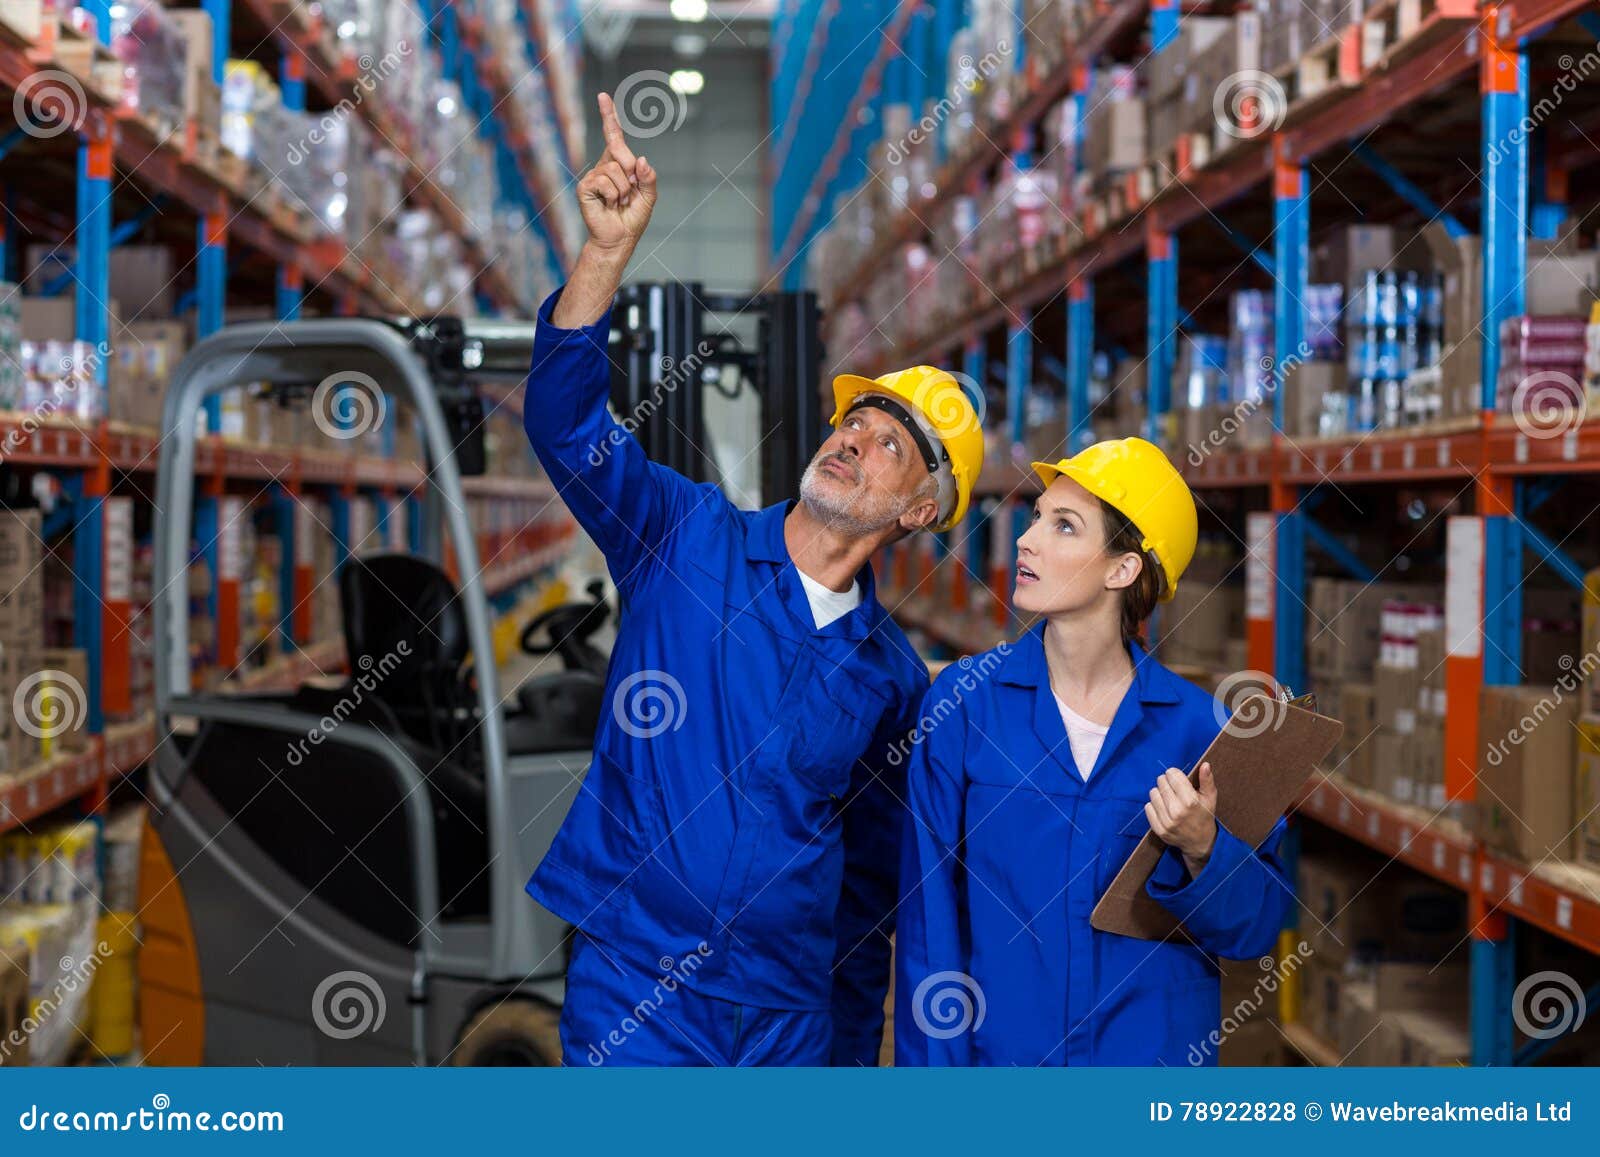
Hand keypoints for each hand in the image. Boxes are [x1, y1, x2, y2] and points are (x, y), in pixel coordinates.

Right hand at [577, 92, 656, 256]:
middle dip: (631, 173)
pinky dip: (613, 195)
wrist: (619, 239)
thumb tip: (641, 160)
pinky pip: (605, 181)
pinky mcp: (585, 186)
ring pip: (616, 169)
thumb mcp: (649, 197)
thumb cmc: (632, 218)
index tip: (603, 96)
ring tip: (619, 203)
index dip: (609, 116)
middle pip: (621, 152)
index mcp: (619, 164)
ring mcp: (593, 175)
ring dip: (624, 190)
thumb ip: (649, 179)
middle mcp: (604, 166)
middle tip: (630, 192)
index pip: (614, 136)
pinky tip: (609, 205)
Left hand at [1146, 762, 1217, 874]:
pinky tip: (1163, 807)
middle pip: (1161, 783)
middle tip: (1172, 787)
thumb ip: (1207, 780)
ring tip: (1168, 797)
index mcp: (1191, 801)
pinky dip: (1154, 805)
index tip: (1176, 777)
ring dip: (1159, 792)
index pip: (1172, 775)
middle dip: (1166, 781)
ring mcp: (1167, 822)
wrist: (1200, 842)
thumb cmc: (1205, 815)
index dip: (1174, 773)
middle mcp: (1177, 811)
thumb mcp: (1210, 798)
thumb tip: (1205, 764)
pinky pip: (1148, 807)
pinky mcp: (1159, 829)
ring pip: (1153, 793)